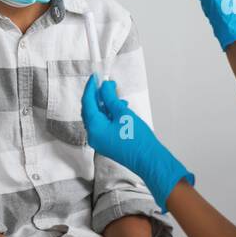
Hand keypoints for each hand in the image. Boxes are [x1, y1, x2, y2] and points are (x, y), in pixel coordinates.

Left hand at [81, 75, 191, 208]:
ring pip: (97, 117)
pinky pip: (103, 125)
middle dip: (97, 96)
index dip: (91, 88)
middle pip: (90, 110)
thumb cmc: (137, 138)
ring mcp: (99, 140)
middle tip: (107, 84)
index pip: (87, 103)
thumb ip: (110, 99)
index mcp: (94, 127)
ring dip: (105, 105)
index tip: (96, 77)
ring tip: (118, 97)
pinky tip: (120, 109)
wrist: (148, 159)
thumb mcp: (123, 113)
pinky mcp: (106, 143)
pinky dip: (109, 115)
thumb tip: (103, 86)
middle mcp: (93, 135)